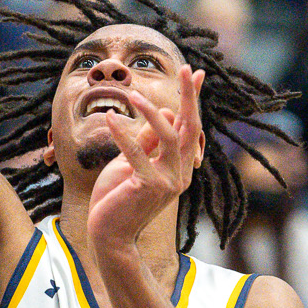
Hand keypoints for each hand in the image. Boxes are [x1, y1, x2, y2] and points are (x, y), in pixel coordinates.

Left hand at [86, 66, 205, 251]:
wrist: (110, 237)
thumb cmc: (117, 200)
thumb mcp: (131, 164)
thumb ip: (146, 142)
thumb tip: (161, 111)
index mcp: (179, 167)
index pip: (189, 127)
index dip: (193, 100)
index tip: (197, 73)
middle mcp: (180, 174)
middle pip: (189, 127)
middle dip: (190, 96)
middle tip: (188, 69)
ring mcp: (168, 182)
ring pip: (168, 136)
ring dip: (150, 112)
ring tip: (132, 94)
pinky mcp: (148, 187)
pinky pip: (136, 153)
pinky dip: (123, 133)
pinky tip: (110, 117)